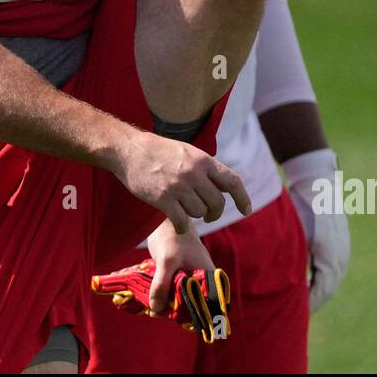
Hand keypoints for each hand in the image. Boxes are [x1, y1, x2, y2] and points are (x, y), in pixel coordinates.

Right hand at [109, 130, 251, 233]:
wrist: (129, 150)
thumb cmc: (158, 151)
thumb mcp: (187, 152)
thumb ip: (205, 168)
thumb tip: (223, 187)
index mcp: (203, 160)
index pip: (233, 181)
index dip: (243, 198)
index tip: (247, 210)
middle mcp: (194, 173)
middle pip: (217, 203)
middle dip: (215, 213)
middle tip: (208, 215)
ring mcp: (178, 187)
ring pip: (199, 212)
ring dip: (195, 215)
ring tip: (184, 209)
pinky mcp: (163, 199)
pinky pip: (182, 222)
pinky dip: (183, 226)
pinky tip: (178, 223)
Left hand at [144, 219, 214, 313]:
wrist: (165, 222)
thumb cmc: (172, 238)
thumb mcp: (166, 261)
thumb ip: (162, 284)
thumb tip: (155, 309)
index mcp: (209, 278)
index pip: (207, 305)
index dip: (192, 315)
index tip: (174, 317)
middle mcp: (202, 280)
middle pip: (191, 304)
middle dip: (175, 310)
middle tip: (156, 313)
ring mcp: (190, 279)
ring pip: (180, 299)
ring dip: (167, 304)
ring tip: (151, 306)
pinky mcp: (178, 278)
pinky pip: (172, 292)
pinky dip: (163, 296)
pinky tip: (151, 298)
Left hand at [284, 148, 350, 312]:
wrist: (319, 182)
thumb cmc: (303, 206)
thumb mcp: (294, 232)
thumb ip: (289, 255)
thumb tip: (281, 279)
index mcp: (330, 257)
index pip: (322, 291)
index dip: (309, 304)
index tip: (295, 312)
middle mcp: (340, 257)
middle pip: (327, 289)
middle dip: (311, 301)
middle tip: (294, 311)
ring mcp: (342, 252)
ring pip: (330, 280)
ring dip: (316, 291)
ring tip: (299, 300)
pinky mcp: (339, 246)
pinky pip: (331, 270)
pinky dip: (319, 279)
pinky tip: (305, 282)